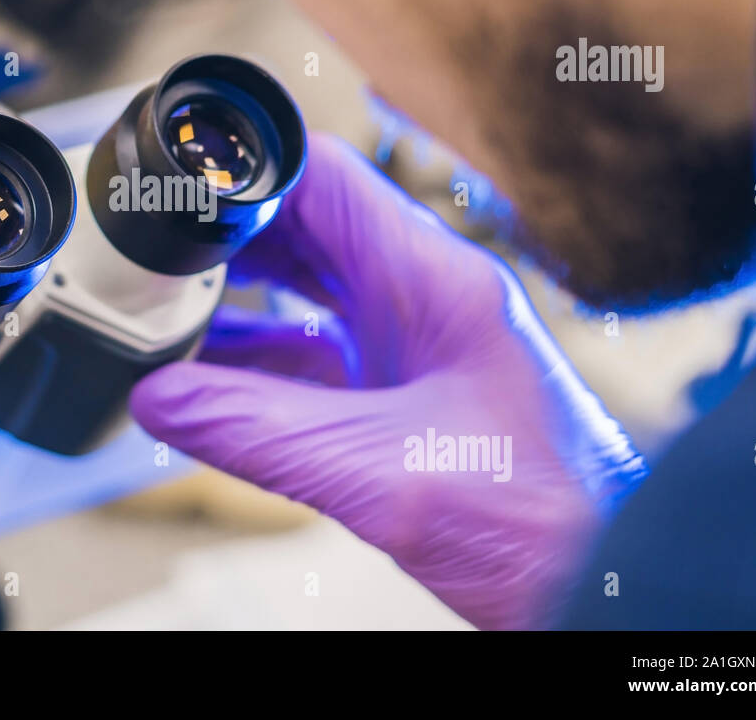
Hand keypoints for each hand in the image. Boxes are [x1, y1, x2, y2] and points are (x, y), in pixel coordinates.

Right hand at [130, 133, 647, 628]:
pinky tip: (207, 378)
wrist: (601, 580)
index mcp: (434, 282)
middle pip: (307, 230)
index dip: (245, 175)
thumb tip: (160, 400)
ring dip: (238, 301)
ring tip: (166, 312)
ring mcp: (413, 343)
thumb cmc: (539, 522)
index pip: (326, 180)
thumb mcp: (379, 475)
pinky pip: (314, 355)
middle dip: (228, 239)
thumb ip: (260, 434)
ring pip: (306, 292)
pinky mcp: (401, 392)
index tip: (180, 191)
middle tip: (155, 255)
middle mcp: (423, 298)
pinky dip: (258, 361)